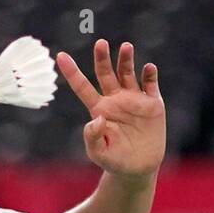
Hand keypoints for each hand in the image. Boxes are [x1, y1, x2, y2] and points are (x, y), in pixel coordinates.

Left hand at [57, 39, 165, 179]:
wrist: (139, 168)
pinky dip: (150, 75)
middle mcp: (114, 100)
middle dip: (102, 58)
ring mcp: (134, 100)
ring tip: (126, 46)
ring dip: (126, 60)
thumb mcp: (98, 152)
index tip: (61, 56)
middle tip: (100, 43)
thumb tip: (98, 118)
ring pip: (128, 74)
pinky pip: (151, 85)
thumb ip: (92, 136)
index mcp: (98, 108)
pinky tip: (148, 68)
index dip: (71, 72)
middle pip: (105, 74)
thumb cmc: (114, 160)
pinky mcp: (152, 104)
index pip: (82, 86)